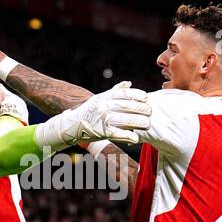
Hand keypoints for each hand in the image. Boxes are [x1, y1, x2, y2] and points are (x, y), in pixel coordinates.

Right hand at [37, 81, 151, 146]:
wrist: (71, 126)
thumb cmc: (89, 112)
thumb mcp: (100, 98)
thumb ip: (115, 91)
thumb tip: (129, 83)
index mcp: (104, 97)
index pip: (123, 93)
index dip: (136, 95)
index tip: (146, 98)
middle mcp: (103, 106)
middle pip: (126, 106)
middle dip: (140, 109)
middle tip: (150, 112)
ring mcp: (102, 119)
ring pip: (124, 119)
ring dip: (138, 122)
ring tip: (147, 124)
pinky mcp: (101, 132)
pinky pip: (118, 134)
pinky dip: (128, 136)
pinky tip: (136, 137)